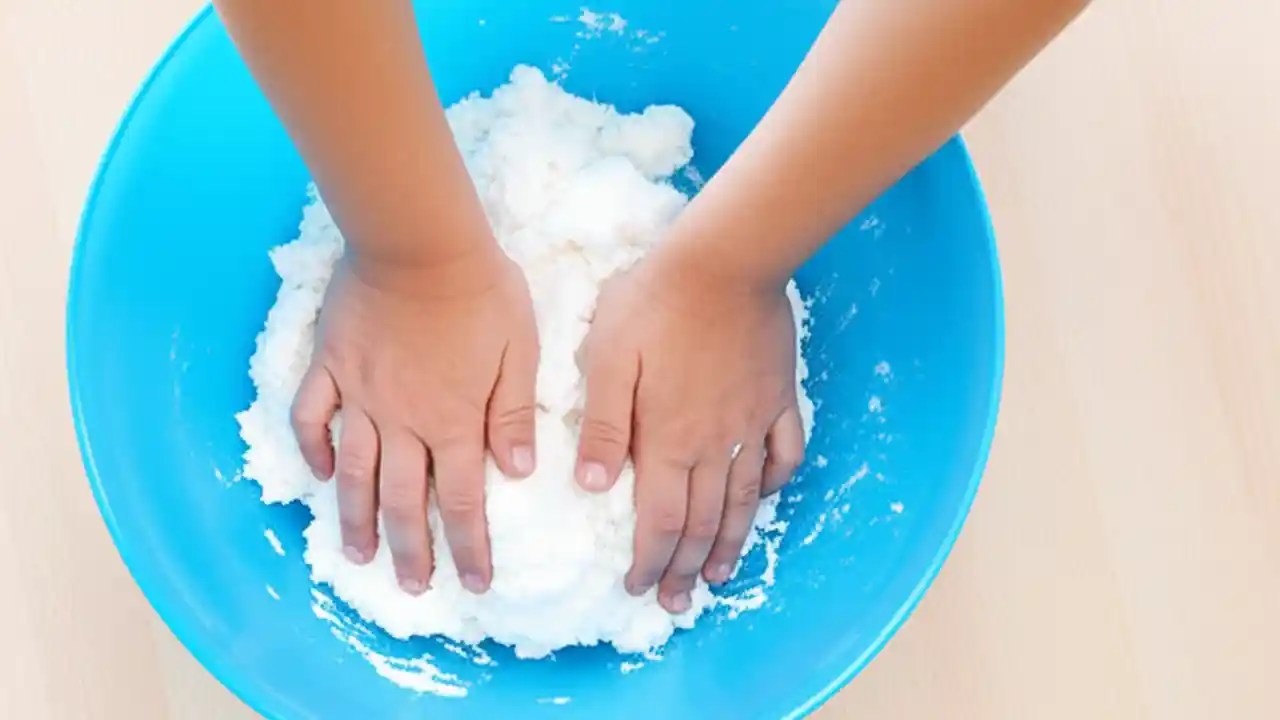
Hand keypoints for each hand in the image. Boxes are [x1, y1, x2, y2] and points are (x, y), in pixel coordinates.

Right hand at [290, 247, 538, 595]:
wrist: (419, 243)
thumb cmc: (480, 290)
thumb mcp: (520, 349)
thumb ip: (514, 413)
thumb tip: (519, 471)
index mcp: (455, 420)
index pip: (464, 500)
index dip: (469, 546)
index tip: (472, 584)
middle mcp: (403, 420)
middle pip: (404, 500)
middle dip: (410, 551)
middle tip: (412, 587)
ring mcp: (360, 396)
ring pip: (355, 473)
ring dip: (356, 519)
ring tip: (358, 557)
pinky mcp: (329, 366)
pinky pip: (312, 418)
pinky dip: (313, 450)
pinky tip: (321, 475)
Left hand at [576, 247, 805, 613]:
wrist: (725, 260)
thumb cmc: (655, 302)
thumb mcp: (607, 357)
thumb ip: (603, 426)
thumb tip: (594, 487)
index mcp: (669, 439)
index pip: (661, 520)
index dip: (648, 560)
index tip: (637, 586)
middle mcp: (715, 444)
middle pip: (704, 523)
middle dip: (686, 568)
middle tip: (676, 600)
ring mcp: (752, 423)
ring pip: (744, 501)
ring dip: (731, 545)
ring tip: (722, 577)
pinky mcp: (777, 398)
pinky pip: (783, 455)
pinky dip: (774, 485)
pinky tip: (764, 500)